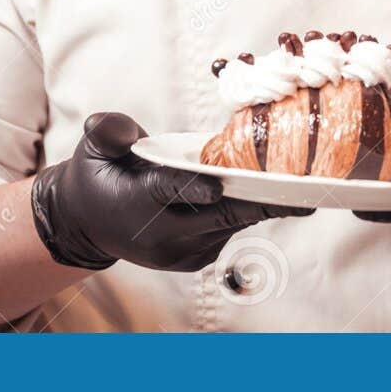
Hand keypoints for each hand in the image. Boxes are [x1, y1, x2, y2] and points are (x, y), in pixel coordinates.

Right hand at [30, 111, 311, 271]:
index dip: (193, 189)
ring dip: (260, 204)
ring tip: (297, 182)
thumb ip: (108, 132)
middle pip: (216, 216)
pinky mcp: (197, 259)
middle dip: (258, 202)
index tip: (217, 186)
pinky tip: (270, 191)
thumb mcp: (92, 146)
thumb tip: (127, 133)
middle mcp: (160, 238)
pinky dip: (248, 210)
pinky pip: (229, 230)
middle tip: (299, 191)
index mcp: (133, 205)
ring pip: (229, 224)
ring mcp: (181, 254)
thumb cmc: (97, 175)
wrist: (91, 223)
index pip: (167, 193)